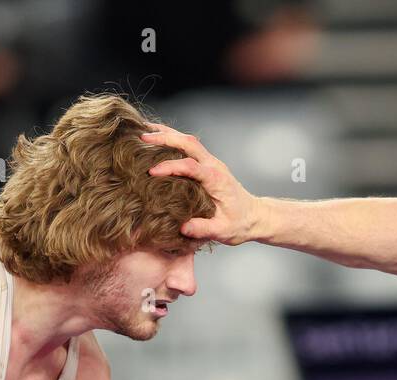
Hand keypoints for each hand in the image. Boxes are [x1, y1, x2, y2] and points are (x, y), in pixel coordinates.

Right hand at [140, 123, 262, 244]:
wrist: (254, 216)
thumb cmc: (239, 224)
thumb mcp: (222, 231)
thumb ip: (203, 228)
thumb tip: (183, 227)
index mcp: (216, 179)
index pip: (191, 166)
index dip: (170, 166)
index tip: (152, 172)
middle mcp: (213, 166)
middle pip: (188, 143)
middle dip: (165, 138)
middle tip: (142, 138)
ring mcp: (211, 162)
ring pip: (188, 140)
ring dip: (167, 134)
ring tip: (143, 131)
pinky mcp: (207, 164)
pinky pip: (189, 146)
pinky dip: (172, 139)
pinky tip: (158, 138)